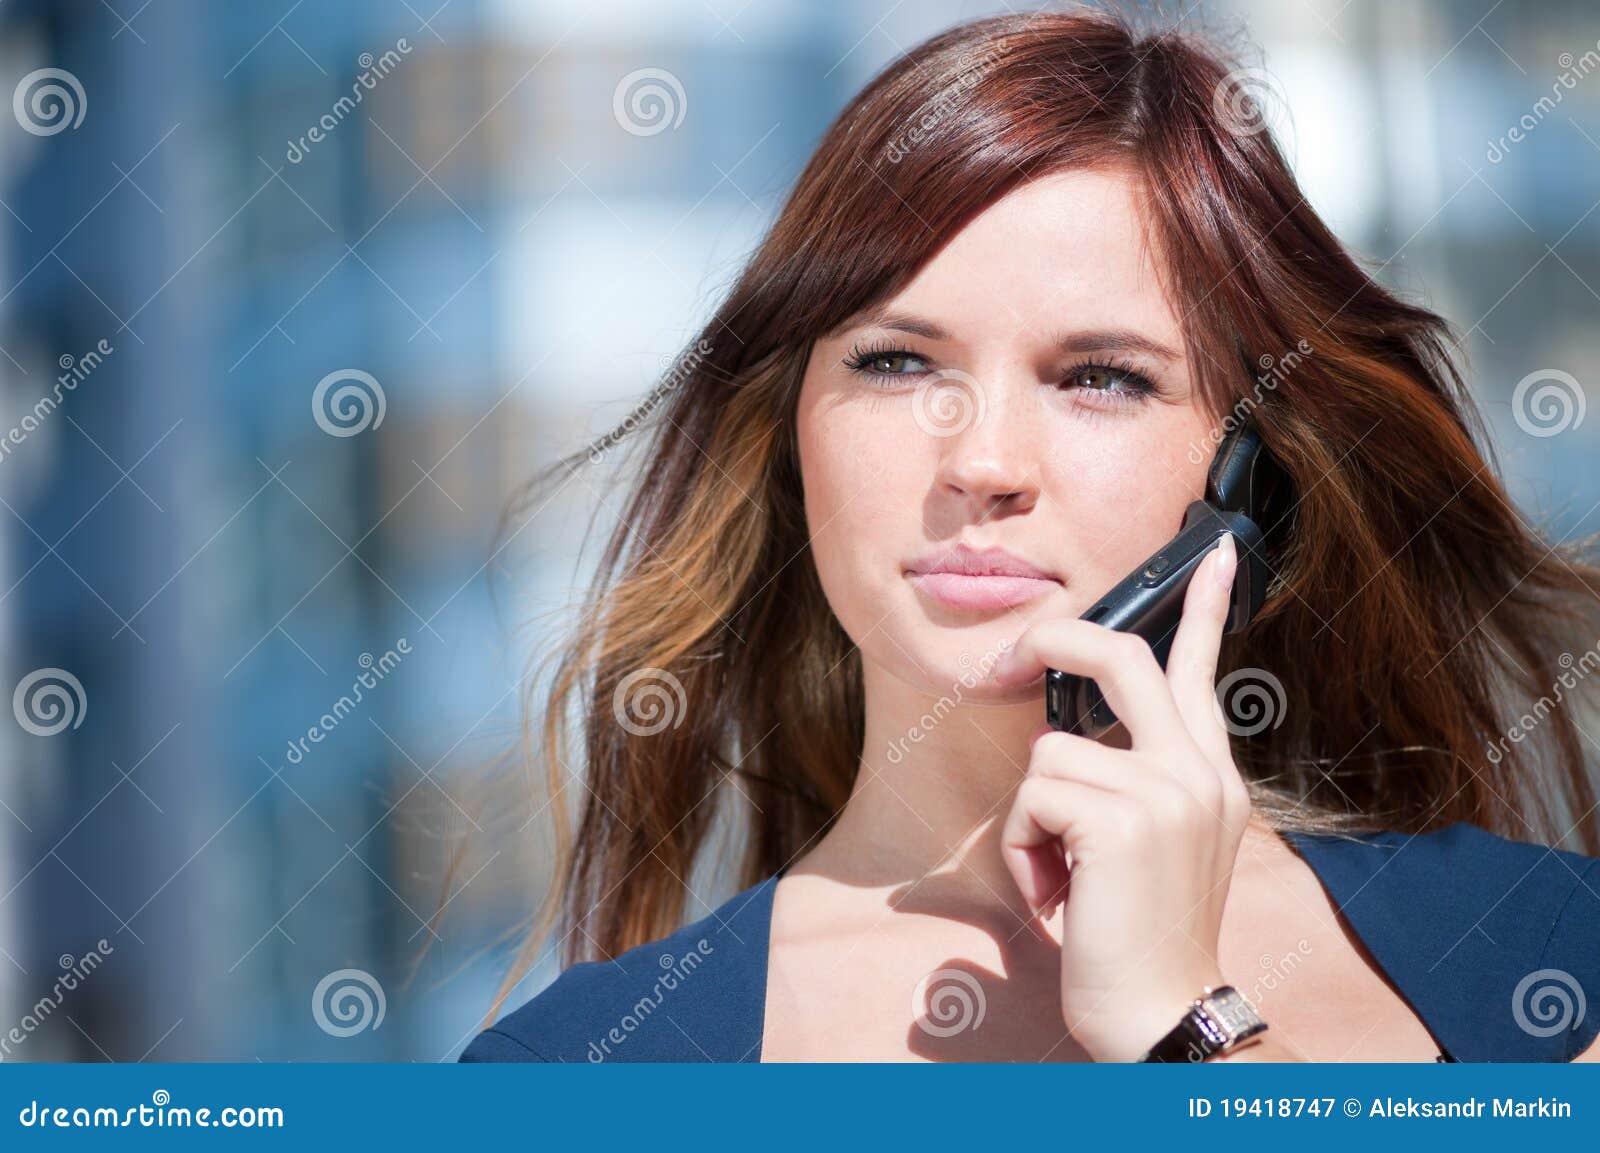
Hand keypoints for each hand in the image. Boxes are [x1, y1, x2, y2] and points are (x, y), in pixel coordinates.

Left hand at [991, 533, 1251, 1061]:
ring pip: (1050, 750)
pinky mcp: (1122, 822)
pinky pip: (1032, 796)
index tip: (1213, 549)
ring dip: (1030, 818)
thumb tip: (1069, 738)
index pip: (1202, 672)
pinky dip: (1022, 847)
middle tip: (1017, 652)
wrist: (1163, 1016)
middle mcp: (1198, 773)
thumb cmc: (1141, 934)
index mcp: (1210, 776)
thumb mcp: (1159, 846)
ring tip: (1060, 875)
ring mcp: (1167, 793)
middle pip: (1122, 659)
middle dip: (1058, 643)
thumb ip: (1137, 781)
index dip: (1205, 606)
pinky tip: (1056, 893)